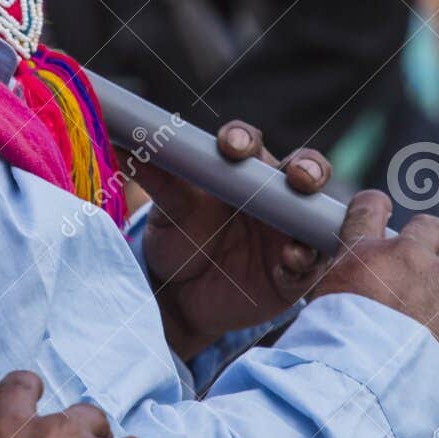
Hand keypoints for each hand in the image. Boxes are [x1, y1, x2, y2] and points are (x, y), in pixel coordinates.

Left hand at [138, 120, 333, 358]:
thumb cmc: (179, 240)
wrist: (182, 297)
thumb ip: (156, 178)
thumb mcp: (168, 211)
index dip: (244, 140)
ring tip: (295, 239)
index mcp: (241, 171)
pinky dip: (304, 264)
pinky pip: (311, 264)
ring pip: (318, 216)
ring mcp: (290, 232)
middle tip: (297, 177)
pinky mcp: (297, 271)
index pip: (250, 144)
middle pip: (305, 169)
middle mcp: (273, 196)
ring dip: (314, 220)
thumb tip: (120, 143)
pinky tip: (290, 266)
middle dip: (307, 169)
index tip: (232, 147)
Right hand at [310, 191, 438, 380]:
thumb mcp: (315, 318)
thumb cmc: (327, 357)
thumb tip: (310, 328)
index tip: (385, 215)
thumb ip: (327, 306)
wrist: (362, 383)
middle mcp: (408, 259)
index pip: (371, 207)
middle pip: (433, 228)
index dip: (380, 208)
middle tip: (437, 270)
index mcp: (362, 255)